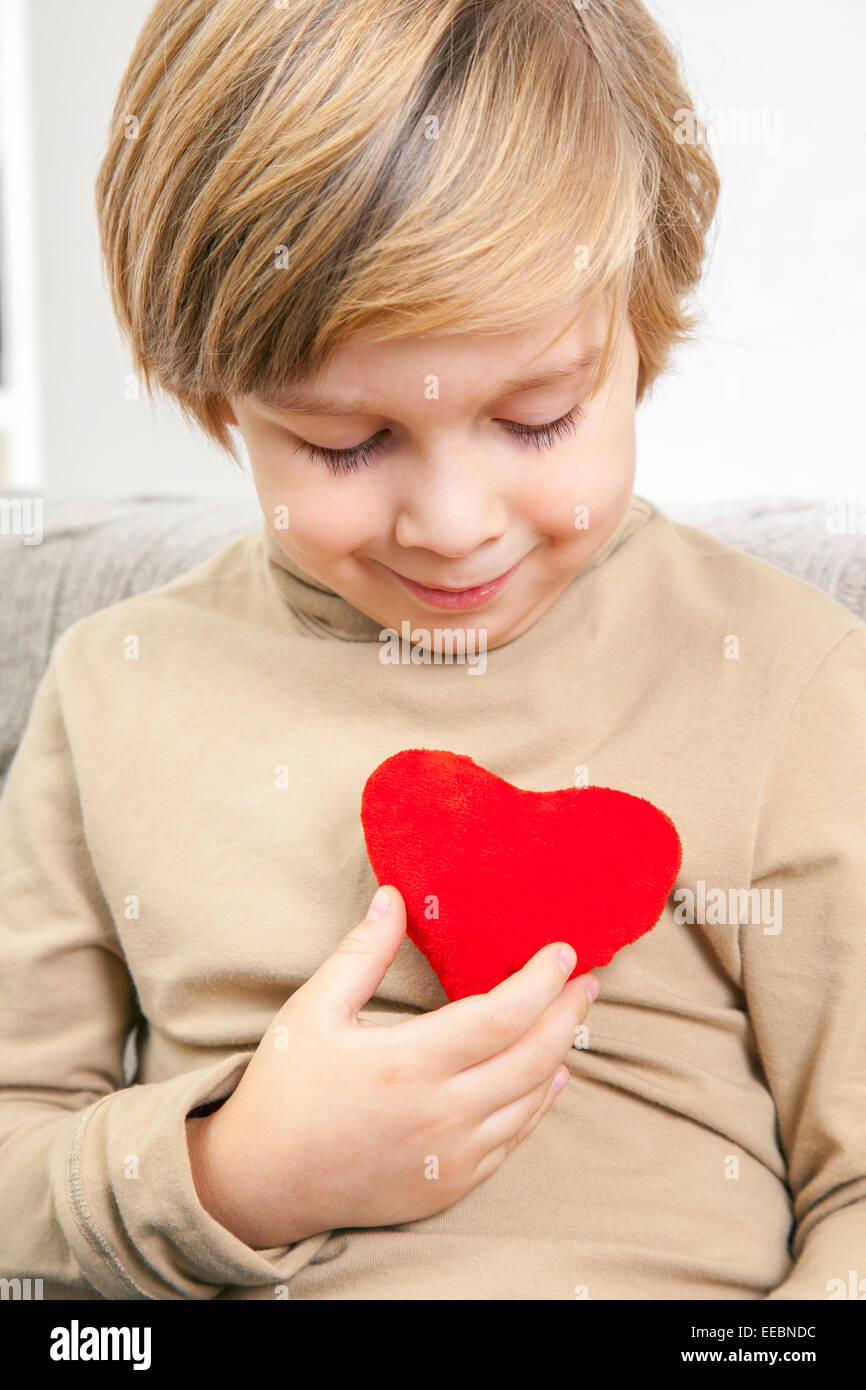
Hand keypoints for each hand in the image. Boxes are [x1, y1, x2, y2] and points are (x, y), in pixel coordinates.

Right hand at [186, 885, 597, 1248]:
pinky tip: (549, 1077)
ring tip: (572, 1018)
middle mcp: (441, 1112)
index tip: (563, 951)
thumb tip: (394, 897)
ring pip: (532, 1100)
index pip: (503, 1015)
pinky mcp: (451, 1184)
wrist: (262, 1183)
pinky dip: (539, 1103)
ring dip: (560, 1054)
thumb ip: (361, 953)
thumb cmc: (285, 1089)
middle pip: (534, 1056)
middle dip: (568, 1012)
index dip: (542, 981)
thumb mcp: (312, 1010)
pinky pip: (513, 1139)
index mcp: (409, 1062)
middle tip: (587, 980)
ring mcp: (451, 1155)